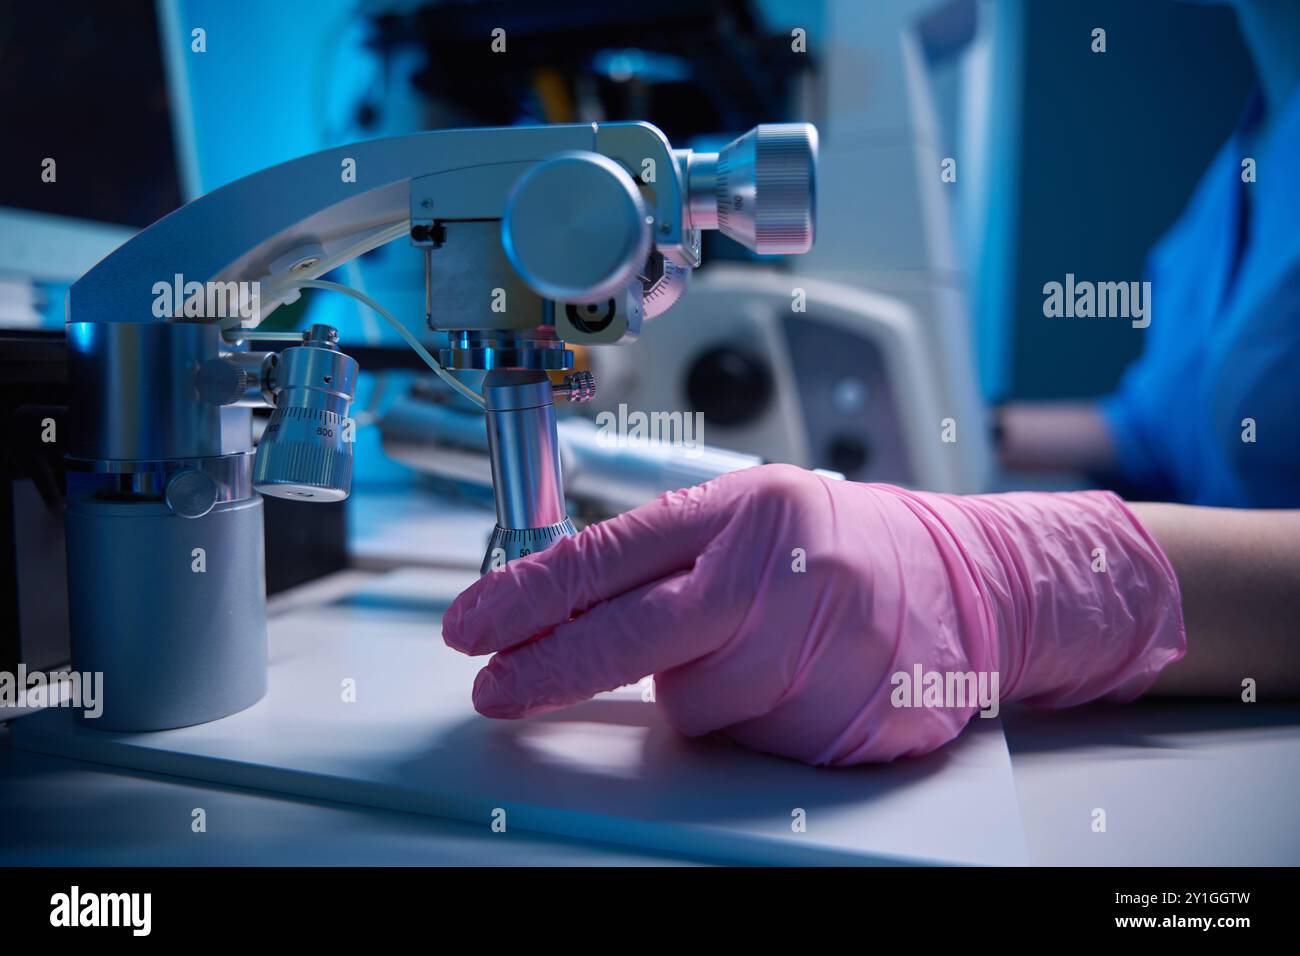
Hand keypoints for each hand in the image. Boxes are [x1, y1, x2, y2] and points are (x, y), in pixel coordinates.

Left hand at [442, 464, 1183, 763]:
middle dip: (549, 669)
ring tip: (757, 649)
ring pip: (692, 704)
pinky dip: (752, 721)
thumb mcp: (751, 517)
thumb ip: (664, 559)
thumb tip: (554, 613)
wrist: (971, 582)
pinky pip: (751, 741)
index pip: (609, 554)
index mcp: (746, 510)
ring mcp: (819, 648)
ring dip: (698, 690)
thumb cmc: (841, 546)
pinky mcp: (847, 716)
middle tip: (496, 689)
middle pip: (632, 635)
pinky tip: (795, 679)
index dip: (527, 596)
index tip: (470, 625)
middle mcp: (781, 573)